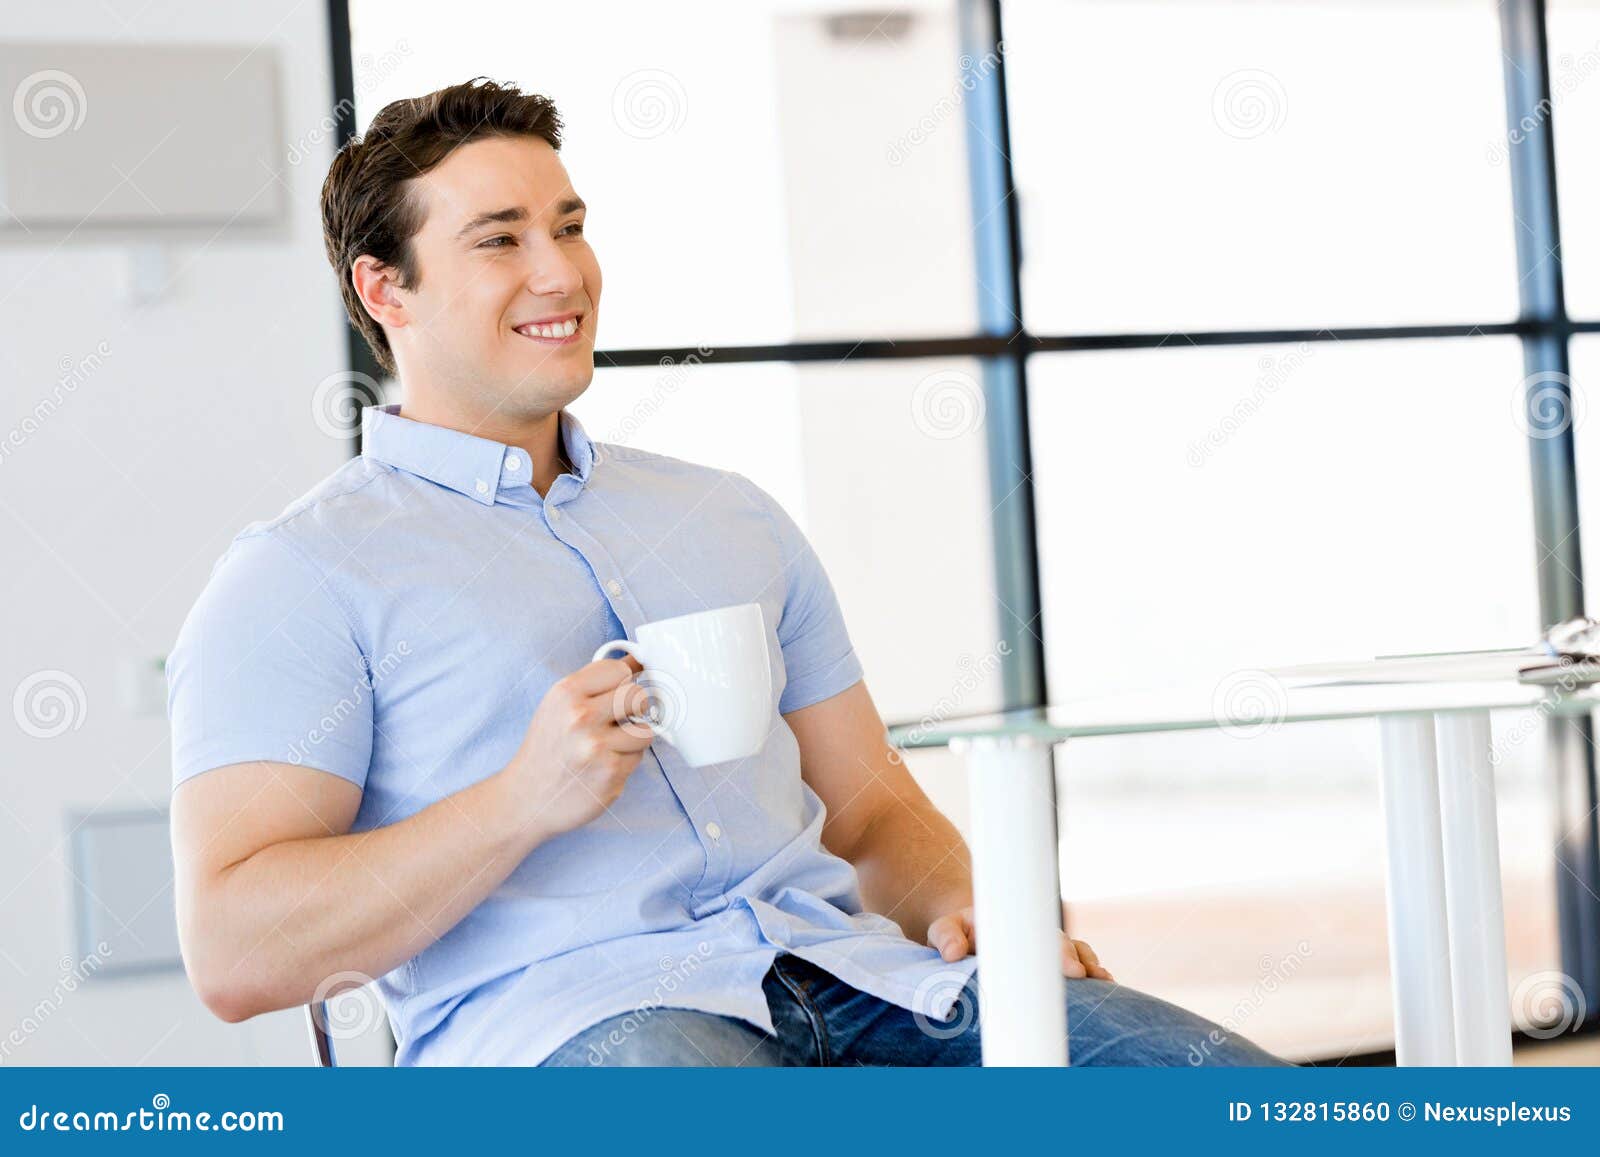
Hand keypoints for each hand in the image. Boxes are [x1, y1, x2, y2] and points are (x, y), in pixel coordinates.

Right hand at [501, 656, 655, 837]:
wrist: (524, 798)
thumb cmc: (546, 750)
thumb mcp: (558, 706)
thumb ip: (595, 684)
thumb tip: (637, 661)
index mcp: (566, 693)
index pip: (619, 669)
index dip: (620, 683)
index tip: (613, 696)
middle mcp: (581, 717)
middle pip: (638, 697)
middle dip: (633, 711)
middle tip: (616, 723)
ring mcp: (596, 747)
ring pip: (646, 730)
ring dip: (632, 740)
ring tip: (608, 748)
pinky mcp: (610, 775)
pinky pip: (638, 758)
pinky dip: (625, 763)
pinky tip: (602, 767)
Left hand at [925, 904, 1113, 980]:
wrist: (964, 934)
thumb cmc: (956, 933)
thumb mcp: (943, 928)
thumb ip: (945, 936)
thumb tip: (953, 953)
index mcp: (1013, 922)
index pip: (1042, 933)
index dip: (1059, 952)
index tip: (1073, 970)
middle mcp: (1036, 933)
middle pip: (1064, 944)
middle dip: (1077, 962)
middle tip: (1086, 978)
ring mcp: (1046, 949)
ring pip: (1078, 953)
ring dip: (1091, 967)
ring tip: (1105, 983)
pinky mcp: (1050, 965)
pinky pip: (1077, 966)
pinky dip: (1092, 975)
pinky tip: (1106, 989)